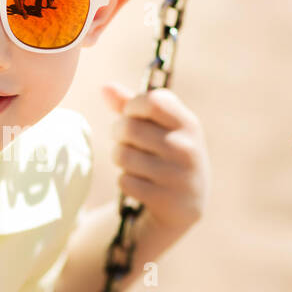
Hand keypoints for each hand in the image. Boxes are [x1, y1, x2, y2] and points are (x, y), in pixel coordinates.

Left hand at [101, 81, 207, 231]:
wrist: (186, 204)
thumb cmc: (167, 154)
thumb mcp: (159, 128)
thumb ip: (131, 105)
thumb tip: (104, 87)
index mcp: (188, 124)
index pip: (152, 101)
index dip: (132, 107)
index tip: (132, 116)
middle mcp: (186, 147)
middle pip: (129, 127)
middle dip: (118, 133)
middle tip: (126, 141)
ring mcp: (177, 175)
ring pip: (122, 155)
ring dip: (119, 158)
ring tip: (132, 162)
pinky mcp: (164, 199)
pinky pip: (124, 181)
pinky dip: (125, 182)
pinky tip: (140, 183)